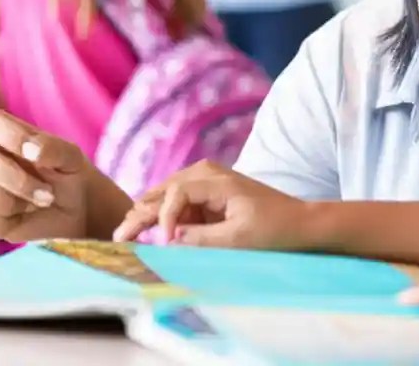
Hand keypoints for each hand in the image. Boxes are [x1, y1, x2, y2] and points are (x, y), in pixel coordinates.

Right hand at [0, 110, 98, 241]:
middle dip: (15, 178)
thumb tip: (30, 150)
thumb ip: (52, 147)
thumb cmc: (67, 174)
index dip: (11, 137)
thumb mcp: (70, 157)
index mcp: (3, 132)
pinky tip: (20, 216)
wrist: (75, 210)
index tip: (36, 156)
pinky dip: (2, 218)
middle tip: (47, 193)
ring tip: (36, 203)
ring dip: (11, 201)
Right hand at [112, 160, 308, 248]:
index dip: (163, 218)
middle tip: (118, 237)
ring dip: (146, 215)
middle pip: (163, 191)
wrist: (299, 223)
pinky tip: (143, 231)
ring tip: (124, 234)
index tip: (162, 243)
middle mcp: (205, 174)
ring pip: (165, 197)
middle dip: (141, 214)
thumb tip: (170, 239)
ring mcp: (205, 183)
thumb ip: (201, 238)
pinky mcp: (206, 197)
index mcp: (215, 179)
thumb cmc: (274, 229)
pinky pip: (177, 206)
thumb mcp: (238, 239)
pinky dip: (160, 218)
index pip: (175, 193)